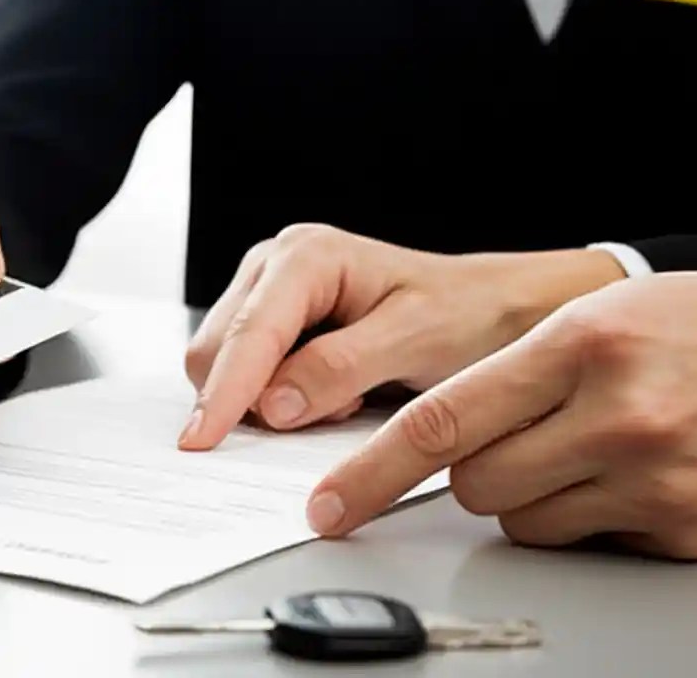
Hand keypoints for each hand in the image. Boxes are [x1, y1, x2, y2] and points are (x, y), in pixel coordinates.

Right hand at [179, 224, 626, 449]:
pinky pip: (242, 380)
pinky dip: (276, 402)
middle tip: (337, 409)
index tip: (201, 441)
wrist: (495, 312)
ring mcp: (265, 297)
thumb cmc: (466, 315)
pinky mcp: (268, 328)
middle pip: (215, 352)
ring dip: (268, 402)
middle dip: (254, 399)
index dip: (222, 392)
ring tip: (342, 397)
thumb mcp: (415, 340)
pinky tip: (329, 395)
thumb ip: (339, 368)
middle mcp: (272, 268)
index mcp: (304, 257)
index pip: (246, 334)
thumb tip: (272, 404)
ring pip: (222, 369)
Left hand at [309, 273, 696, 559]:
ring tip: (589, 447)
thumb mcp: (589, 323)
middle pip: (475, 486)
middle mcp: (619, 415)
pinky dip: (589, 518)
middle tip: (530, 431)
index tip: (328, 505)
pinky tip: (630, 474)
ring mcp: (657, 478)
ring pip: (523, 522)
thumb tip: (421, 441)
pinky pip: (586, 543)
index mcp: (579, 346)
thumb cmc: (680, 330)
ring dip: (534, 496)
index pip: (442, 422)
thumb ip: (506, 374)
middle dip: (478, 468)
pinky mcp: (685, 527)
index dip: (372, 472)